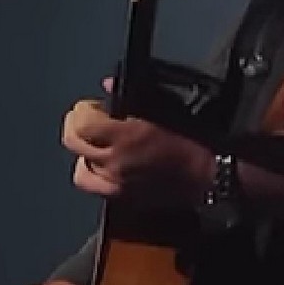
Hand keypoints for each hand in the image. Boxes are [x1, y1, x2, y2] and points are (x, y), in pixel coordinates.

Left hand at [62, 78, 211, 208]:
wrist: (211, 175)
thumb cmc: (194, 138)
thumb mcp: (166, 105)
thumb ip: (131, 95)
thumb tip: (108, 86)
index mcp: (127, 135)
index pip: (81, 122)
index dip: (84, 110)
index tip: (95, 106)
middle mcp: (116, 161)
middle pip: (72, 142)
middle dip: (77, 127)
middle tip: (91, 121)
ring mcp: (117, 183)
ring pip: (80, 169)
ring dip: (85, 155)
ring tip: (98, 147)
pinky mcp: (123, 198)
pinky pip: (94, 187)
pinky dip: (95, 176)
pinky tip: (106, 168)